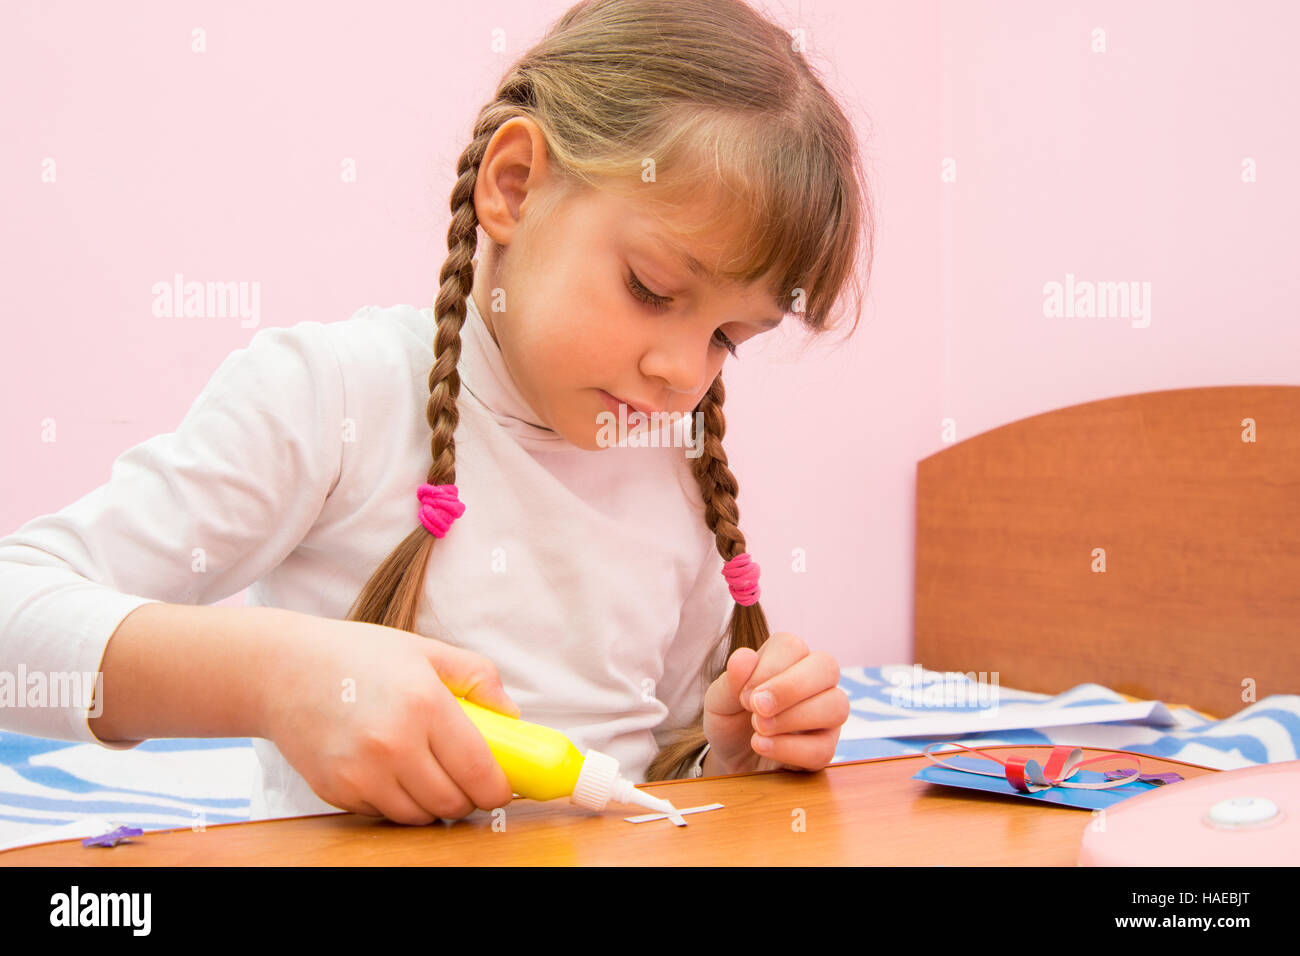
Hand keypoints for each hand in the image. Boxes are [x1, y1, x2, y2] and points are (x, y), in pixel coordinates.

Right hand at [262, 613, 520, 824]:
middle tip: (465, 779)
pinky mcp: (336, 791)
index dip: (498, 789)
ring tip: (428, 773)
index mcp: (424, 705)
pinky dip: (395, 802)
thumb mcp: (426, 650)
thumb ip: (478, 676)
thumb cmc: (358, 657)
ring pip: (419, 817)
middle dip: (468, 799)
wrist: (282, 670)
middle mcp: (393, 745)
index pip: (478, 772)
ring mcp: (361, 773)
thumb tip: (512, 714)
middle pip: (452, 803)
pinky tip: (390, 771)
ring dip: (432, 805)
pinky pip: (383, 814)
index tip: (501, 787)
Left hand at [701, 633, 849, 774]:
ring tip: (758, 729)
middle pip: (827, 666)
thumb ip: (731, 679)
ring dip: (793, 718)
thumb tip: (745, 657)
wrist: (731, 759)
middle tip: (757, 708)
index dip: (767, 669)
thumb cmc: (730, 720)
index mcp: (787, 657)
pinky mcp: (826, 747)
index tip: (743, 695)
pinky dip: (789, 749)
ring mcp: (826, 714)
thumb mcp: (718, 700)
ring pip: (836, 706)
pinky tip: (763, 747)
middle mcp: (815, 680)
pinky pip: (825, 747)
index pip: (792, 646)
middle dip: (790, 688)